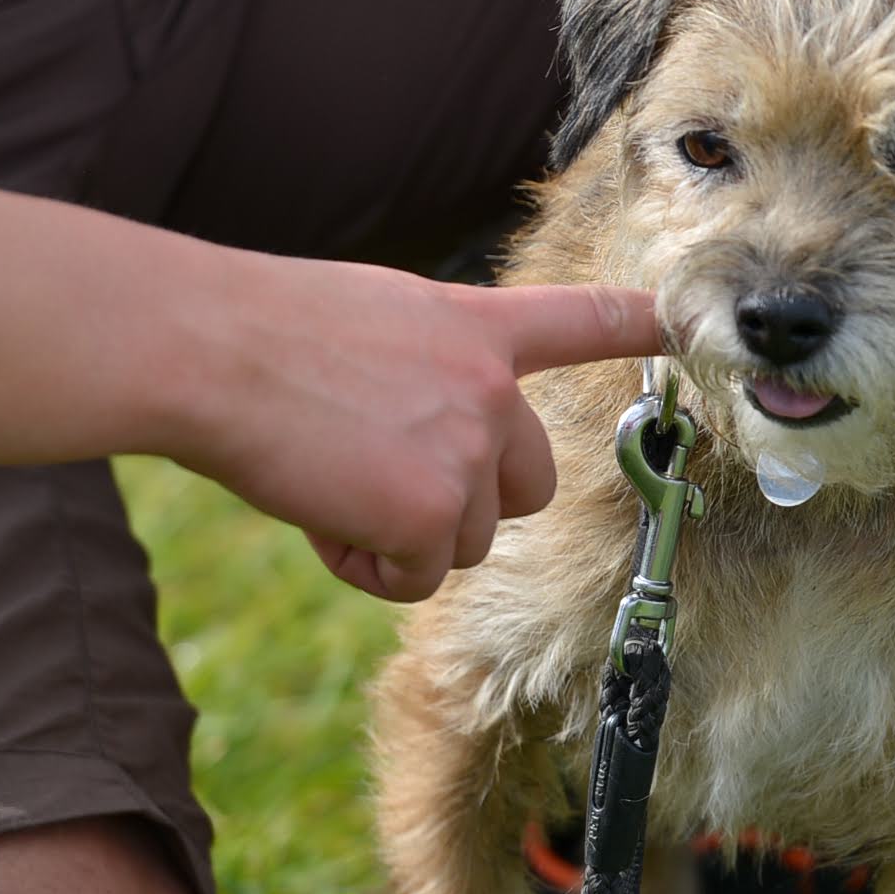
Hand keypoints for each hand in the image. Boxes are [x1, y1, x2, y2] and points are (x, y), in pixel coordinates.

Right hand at [175, 263, 657, 603]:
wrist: (207, 350)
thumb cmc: (263, 327)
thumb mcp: (375, 315)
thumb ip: (430, 366)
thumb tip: (427, 435)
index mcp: (475, 326)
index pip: (582, 320)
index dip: (643, 325)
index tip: (687, 326)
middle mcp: (490, 389)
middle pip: (530, 484)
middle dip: (469, 503)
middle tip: (382, 481)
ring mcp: (466, 450)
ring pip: (469, 541)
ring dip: (404, 536)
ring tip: (331, 484)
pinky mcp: (432, 512)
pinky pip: (418, 578)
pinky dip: (369, 567)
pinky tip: (321, 516)